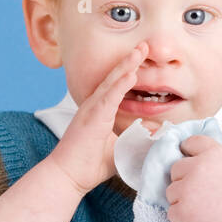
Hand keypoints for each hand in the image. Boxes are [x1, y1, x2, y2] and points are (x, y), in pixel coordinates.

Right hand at [45, 42, 148, 194]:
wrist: (67, 176)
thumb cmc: (88, 165)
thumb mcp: (119, 148)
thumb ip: (135, 137)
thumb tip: (153, 129)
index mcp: (98, 111)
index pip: (116, 87)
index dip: (128, 71)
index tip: (141, 58)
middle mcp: (93, 106)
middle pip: (114, 78)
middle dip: (130, 61)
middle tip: (144, 45)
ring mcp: (91, 109)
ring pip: (111, 82)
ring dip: (127, 66)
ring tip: (140, 51)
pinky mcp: (92, 117)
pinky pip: (108, 96)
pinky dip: (120, 83)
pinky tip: (131, 72)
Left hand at [164, 133, 221, 221]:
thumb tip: (204, 150)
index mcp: (213, 153)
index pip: (190, 143)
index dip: (190, 153)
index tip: (193, 163)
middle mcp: (198, 168)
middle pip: (176, 168)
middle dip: (185, 178)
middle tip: (203, 191)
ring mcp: (188, 190)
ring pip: (171, 191)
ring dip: (182, 199)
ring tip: (203, 207)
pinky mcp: (183, 212)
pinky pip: (171, 212)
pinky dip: (181, 218)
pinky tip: (198, 219)